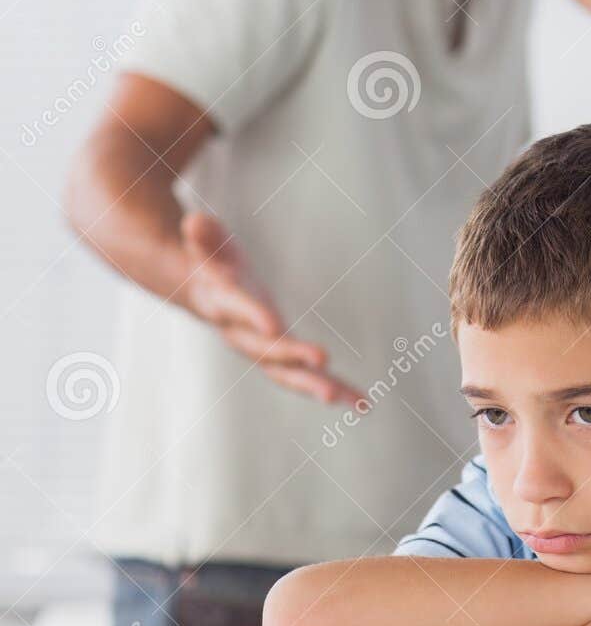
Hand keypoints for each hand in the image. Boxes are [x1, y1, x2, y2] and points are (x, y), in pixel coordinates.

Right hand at [177, 210, 366, 407]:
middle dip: (293, 358)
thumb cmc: (212, 261)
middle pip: (267, 352)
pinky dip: (336, 390)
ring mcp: (263, 349)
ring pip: (289, 374)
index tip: (272, 324)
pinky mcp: (282, 355)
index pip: (237, 310)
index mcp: (223, 304)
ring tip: (354, 401)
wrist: (204, 292)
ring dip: (319, 386)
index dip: (252, 316)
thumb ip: (203, 236)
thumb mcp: (207, 242)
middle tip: (322, 361)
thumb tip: (195, 222)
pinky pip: (307, 376)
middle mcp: (243, 334)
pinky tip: (361, 404)